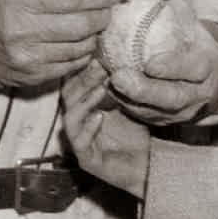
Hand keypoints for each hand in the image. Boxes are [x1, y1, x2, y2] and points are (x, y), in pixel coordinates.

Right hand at [0, 0, 122, 89]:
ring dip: (95, 34)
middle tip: (109, 7)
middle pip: (80, 24)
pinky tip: (82, 40)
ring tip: (95, 22)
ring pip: (80, 47)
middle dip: (103, 14)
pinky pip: (72, 65)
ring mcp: (26, 57)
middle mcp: (19, 30)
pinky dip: (84, 52)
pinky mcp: (32, 76)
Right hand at [61, 61, 150, 196]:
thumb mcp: (129, 102)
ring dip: (85, 100)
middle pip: (69, 97)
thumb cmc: (135, 132)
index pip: (74, 84)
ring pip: (71, 118)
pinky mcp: (87, 160)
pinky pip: (80, 142)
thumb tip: (119, 57)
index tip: (98, 54)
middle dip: (84, 80)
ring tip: (101, 88)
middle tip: (100, 66)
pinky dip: (89, 128)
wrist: (148, 164)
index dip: (83, 68)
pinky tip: (100, 116)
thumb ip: (121, 84)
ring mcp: (80, 142)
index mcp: (84, 107)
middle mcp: (78, 123)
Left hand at [103, 0, 217, 124]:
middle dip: (145, 90)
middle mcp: (198, 92)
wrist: (207, 73)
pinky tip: (109, 91)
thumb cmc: (191, 40)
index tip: (150, 63)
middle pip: (173, 98)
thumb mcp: (185, 20)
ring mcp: (181, 111)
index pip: (194, 68)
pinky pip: (145, 117)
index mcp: (207, 63)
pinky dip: (126, 105)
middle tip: (119, 77)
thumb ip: (164, 7)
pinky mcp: (165, 120)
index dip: (173, 67)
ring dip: (130, 100)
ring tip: (109, 84)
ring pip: (156, 112)